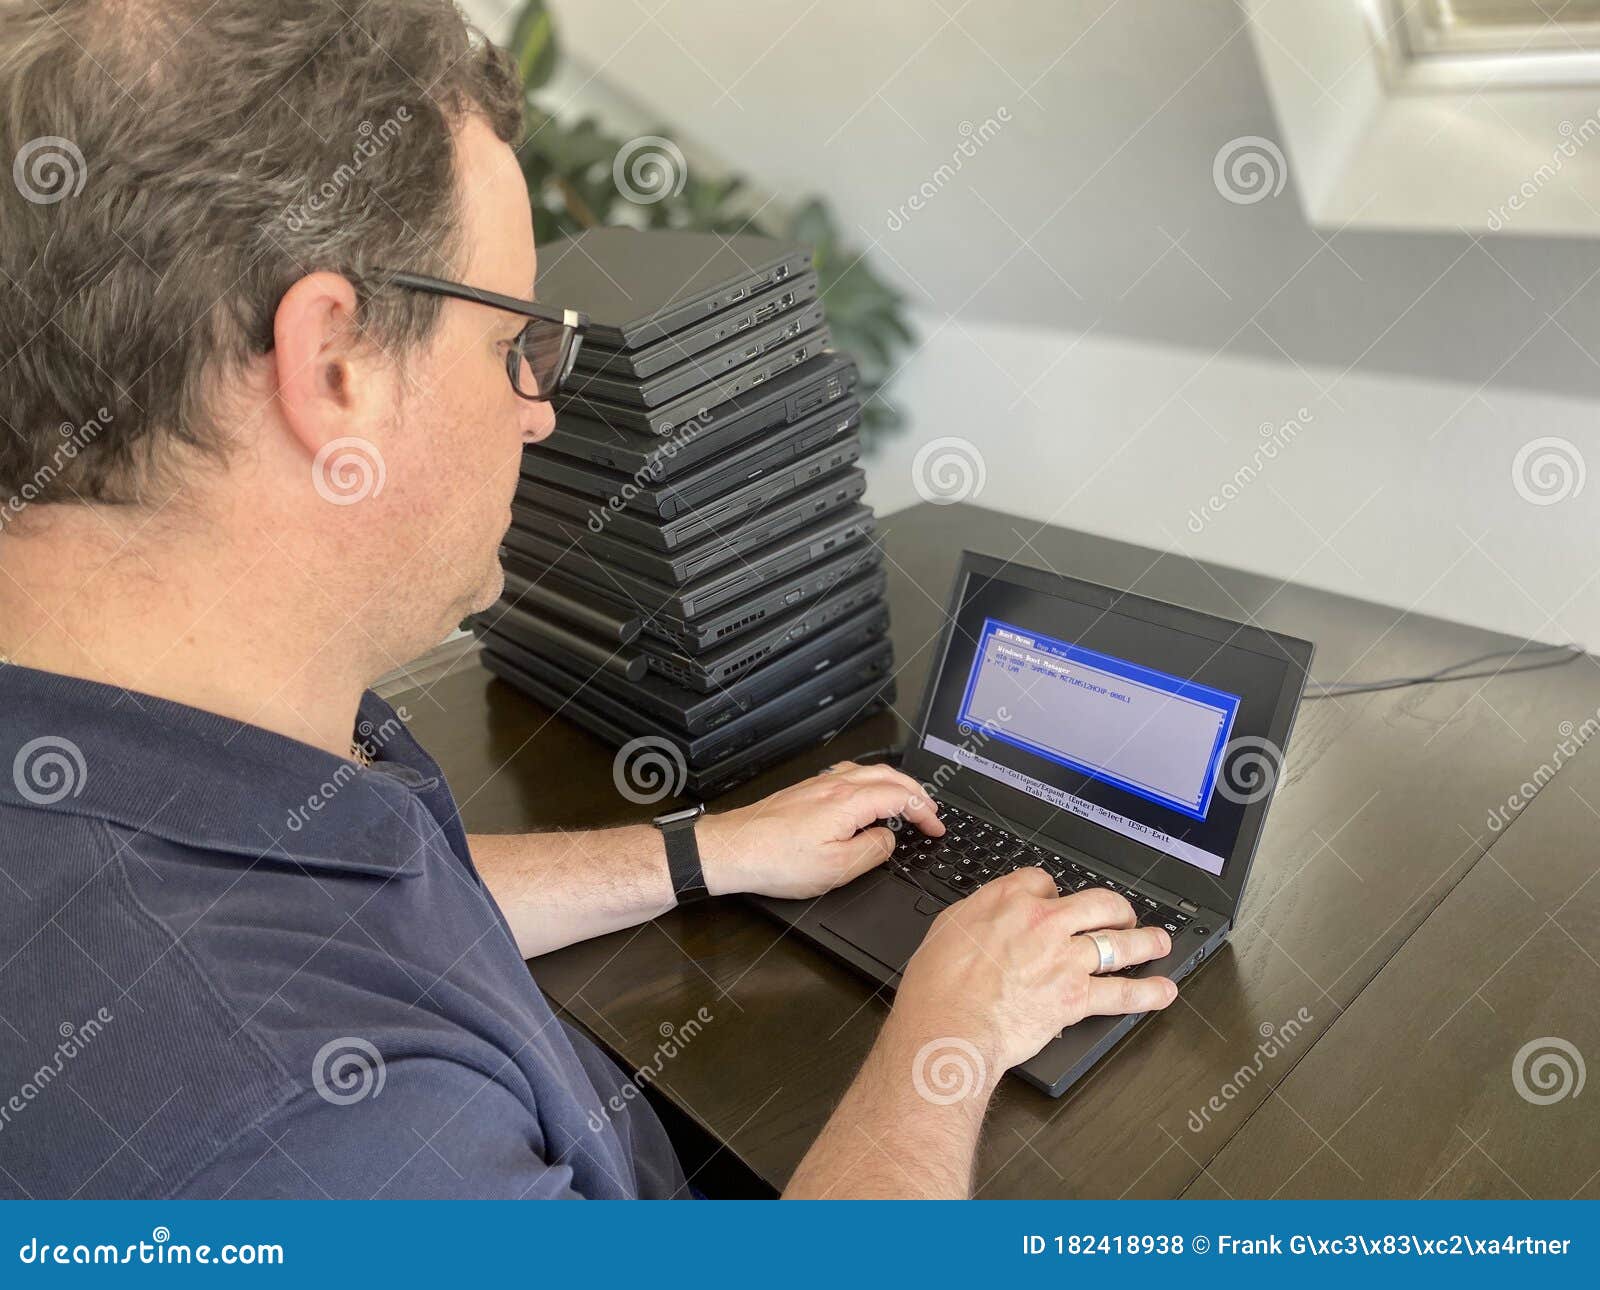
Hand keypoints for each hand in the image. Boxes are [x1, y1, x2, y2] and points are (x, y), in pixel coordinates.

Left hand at [697, 760, 944, 898]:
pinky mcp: (805, 791)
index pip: (900, 798)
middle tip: (931, 812)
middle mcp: (835, 786)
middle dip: (916, 792)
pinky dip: (870, 782)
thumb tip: (888, 840)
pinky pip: (848, 775)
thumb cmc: (776, 861)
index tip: (936, 828)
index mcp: (848, 802)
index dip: (925, 812)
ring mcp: (818, 785)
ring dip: (894, 784)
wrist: (734, 849)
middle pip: (888, 776)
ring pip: (868, 771)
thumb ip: (872, 852)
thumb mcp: (836, 869)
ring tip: (906, 800)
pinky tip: (865, 794)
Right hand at [888, 868, 1176, 1079]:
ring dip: (1145, 942)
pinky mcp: (1076, 996)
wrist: (950, 1024)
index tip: (1056, 901)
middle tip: (1122, 915)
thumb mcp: (946, 928)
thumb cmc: (937, 985)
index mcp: (1009, 901)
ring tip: (1158, 942)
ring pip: (1118, 943)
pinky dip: (1147, 994)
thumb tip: (988, 915)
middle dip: (1115, 909)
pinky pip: (1121, 993)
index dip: (1054, 892)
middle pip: (1098, 903)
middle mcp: (1044, 923)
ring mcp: (1065, 959)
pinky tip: (1162, 991)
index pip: (1045, 880)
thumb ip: (977, 915)